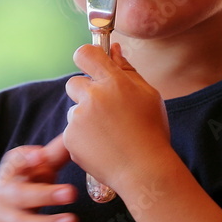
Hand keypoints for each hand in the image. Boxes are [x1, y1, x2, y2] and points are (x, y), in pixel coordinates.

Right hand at [0, 134, 78, 221]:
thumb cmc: (18, 188)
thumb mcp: (28, 171)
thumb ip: (50, 156)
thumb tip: (73, 135)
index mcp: (11, 175)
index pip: (14, 164)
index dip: (26, 159)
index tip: (41, 154)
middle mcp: (7, 198)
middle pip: (22, 196)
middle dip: (45, 195)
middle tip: (70, 193)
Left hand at [63, 43, 170, 192]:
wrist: (144, 171)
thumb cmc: (152, 132)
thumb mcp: (149, 95)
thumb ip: (127, 70)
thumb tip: (114, 49)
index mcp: (114, 82)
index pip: (86, 54)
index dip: (87, 58)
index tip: (92, 66)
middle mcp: (93, 97)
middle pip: (74, 83)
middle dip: (86, 93)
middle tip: (106, 111)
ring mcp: (79, 118)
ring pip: (74, 109)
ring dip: (85, 117)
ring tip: (108, 134)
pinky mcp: (70, 138)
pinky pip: (72, 130)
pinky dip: (82, 137)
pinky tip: (102, 146)